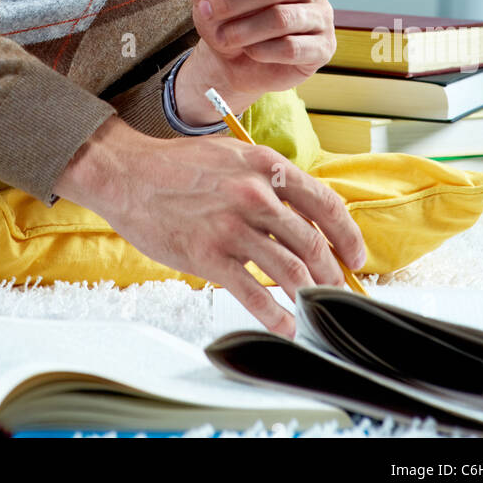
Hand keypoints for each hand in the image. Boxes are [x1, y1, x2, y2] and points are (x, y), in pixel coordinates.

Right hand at [55, 115, 366, 339]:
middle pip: (312, 243)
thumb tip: (302, 214)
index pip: (324, 204)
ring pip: (289, 270)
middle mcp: (254, 194)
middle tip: (334, 289)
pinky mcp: (209, 255)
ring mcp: (232, 226)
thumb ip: (267, 180)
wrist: (128, 174)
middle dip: (330, 273)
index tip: (355, 256)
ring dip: (308, 295)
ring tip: (313, 308)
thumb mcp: (232, 156)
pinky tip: (284, 326)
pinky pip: (253, 293)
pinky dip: (275, 316)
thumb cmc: (178, 166)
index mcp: (264, 166)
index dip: (347, 235)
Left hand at [175, 0, 335, 125]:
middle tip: (207, 12)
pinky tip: (248, 51)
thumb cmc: (226, 15)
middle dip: (235, 1)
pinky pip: (292, 48)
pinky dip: (262, 51)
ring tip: (222, 36)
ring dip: (244, 29)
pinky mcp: (324, 47)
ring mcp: (323, 14)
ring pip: (282, 18)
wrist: (234, 60)